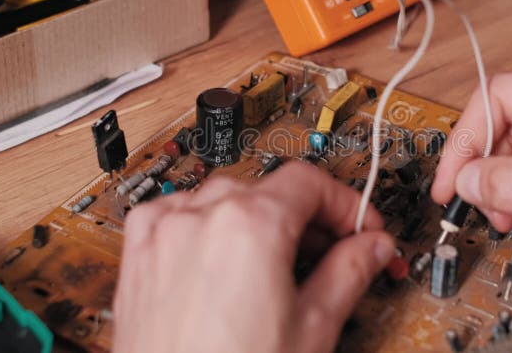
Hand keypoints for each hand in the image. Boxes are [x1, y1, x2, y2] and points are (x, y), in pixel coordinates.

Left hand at [114, 162, 394, 352]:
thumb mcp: (312, 328)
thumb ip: (349, 273)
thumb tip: (371, 247)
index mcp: (249, 226)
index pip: (309, 182)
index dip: (344, 204)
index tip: (359, 227)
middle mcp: (200, 218)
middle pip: (268, 188)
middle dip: (306, 217)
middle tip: (332, 252)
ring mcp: (163, 235)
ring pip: (221, 197)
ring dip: (256, 217)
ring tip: (277, 260)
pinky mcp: (139, 257)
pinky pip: (175, 213)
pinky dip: (204, 223)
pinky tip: (222, 255)